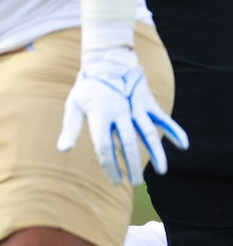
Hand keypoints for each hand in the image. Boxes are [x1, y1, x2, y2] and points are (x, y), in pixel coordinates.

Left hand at [57, 44, 187, 185]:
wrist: (107, 62)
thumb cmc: (88, 88)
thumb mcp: (74, 105)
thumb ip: (70, 128)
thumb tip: (63, 149)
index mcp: (99, 115)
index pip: (104, 146)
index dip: (109, 165)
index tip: (115, 180)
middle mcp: (119, 112)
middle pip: (127, 143)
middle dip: (132, 165)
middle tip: (136, 183)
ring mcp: (135, 107)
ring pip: (148, 133)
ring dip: (156, 153)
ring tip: (162, 171)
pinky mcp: (147, 103)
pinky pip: (163, 119)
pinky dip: (174, 130)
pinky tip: (183, 145)